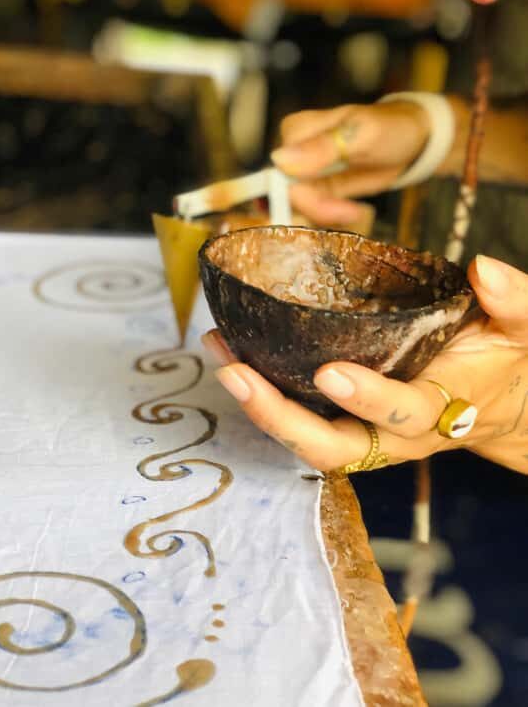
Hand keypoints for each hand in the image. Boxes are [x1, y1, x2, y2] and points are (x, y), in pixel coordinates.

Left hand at [204, 255, 527, 474]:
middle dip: (280, 418)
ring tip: (219, 352)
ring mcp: (365, 433)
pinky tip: (230, 349)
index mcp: (440, 411)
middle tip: (237, 373)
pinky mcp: (344, 420)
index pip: (403, 413)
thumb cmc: (502, 361)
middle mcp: (395, 435)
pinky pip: (298, 416)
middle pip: (333, 448)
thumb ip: (513, 301)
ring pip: (305, 438)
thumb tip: (485, 268)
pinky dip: (261, 390)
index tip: (331, 373)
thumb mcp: (522, 329)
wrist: (500, 406)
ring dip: (257, 402)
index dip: (369, 399)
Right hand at [271, 100, 429, 225]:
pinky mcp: (317, 187)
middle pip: (288, 194)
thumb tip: (280, 159)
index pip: (281, 173)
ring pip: (299, 206)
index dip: (303, 197)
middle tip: (352, 212)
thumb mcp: (362, 134)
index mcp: (296, 131)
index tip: (339, 207)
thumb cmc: (389, 127)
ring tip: (355, 210)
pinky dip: (331, 216)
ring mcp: (305, 171)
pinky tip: (353, 210)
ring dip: (327, 215)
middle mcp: (294, 151)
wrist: (410, 140)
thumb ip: (322, 147)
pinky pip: (312, 210)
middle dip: (319, 210)